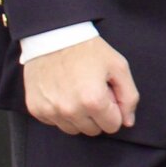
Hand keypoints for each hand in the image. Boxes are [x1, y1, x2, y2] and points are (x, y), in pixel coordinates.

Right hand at [23, 36, 138, 136]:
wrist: (53, 36)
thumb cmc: (88, 50)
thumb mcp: (118, 66)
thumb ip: (129, 96)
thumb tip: (128, 122)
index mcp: (94, 101)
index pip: (113, 126)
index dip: (114, 109)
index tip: (107, 93)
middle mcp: (71, 110)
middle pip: (93, 130)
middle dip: (97, 115)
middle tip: (93, 90)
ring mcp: (51, 111)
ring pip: (73, 129)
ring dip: (79, 116)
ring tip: (77, 91)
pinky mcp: (36, 109)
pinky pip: (55, 122)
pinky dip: (60, 112)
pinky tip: (62, 92)